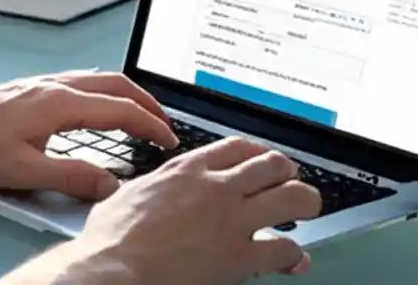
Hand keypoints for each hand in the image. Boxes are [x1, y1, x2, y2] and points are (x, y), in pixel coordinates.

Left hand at [0, 71, 177, 199]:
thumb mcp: (22, 171)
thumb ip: (71, 177)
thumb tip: (110, 185)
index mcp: (59, 102)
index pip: (119, 110)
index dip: (149, 125)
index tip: (168, 142)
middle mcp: (55, 86)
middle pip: (115, 85)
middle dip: (146, 103)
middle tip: (165, 126)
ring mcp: (42, 84)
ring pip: (98, 80)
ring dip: (126, 95)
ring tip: (141, 115)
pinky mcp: (31, 89)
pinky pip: (82, 82)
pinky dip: (104, 93)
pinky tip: (99, 107)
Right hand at [69, 137, 321, 283]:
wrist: (111, 271)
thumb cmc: (109, 241)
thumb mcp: (127, 194)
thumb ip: (151, 187)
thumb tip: (147, 189)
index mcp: (187, 169)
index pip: (238, 147)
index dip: (258, 153)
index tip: (262, 160)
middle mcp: (216, 187)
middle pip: (273, 164)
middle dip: (287, 173)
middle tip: (291, 183)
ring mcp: (231, 220)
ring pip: (292, 197)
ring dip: (305, 202)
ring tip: (308, 209)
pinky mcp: (239, 257)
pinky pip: (285, 250)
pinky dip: (296, 256)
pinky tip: (296, 261)